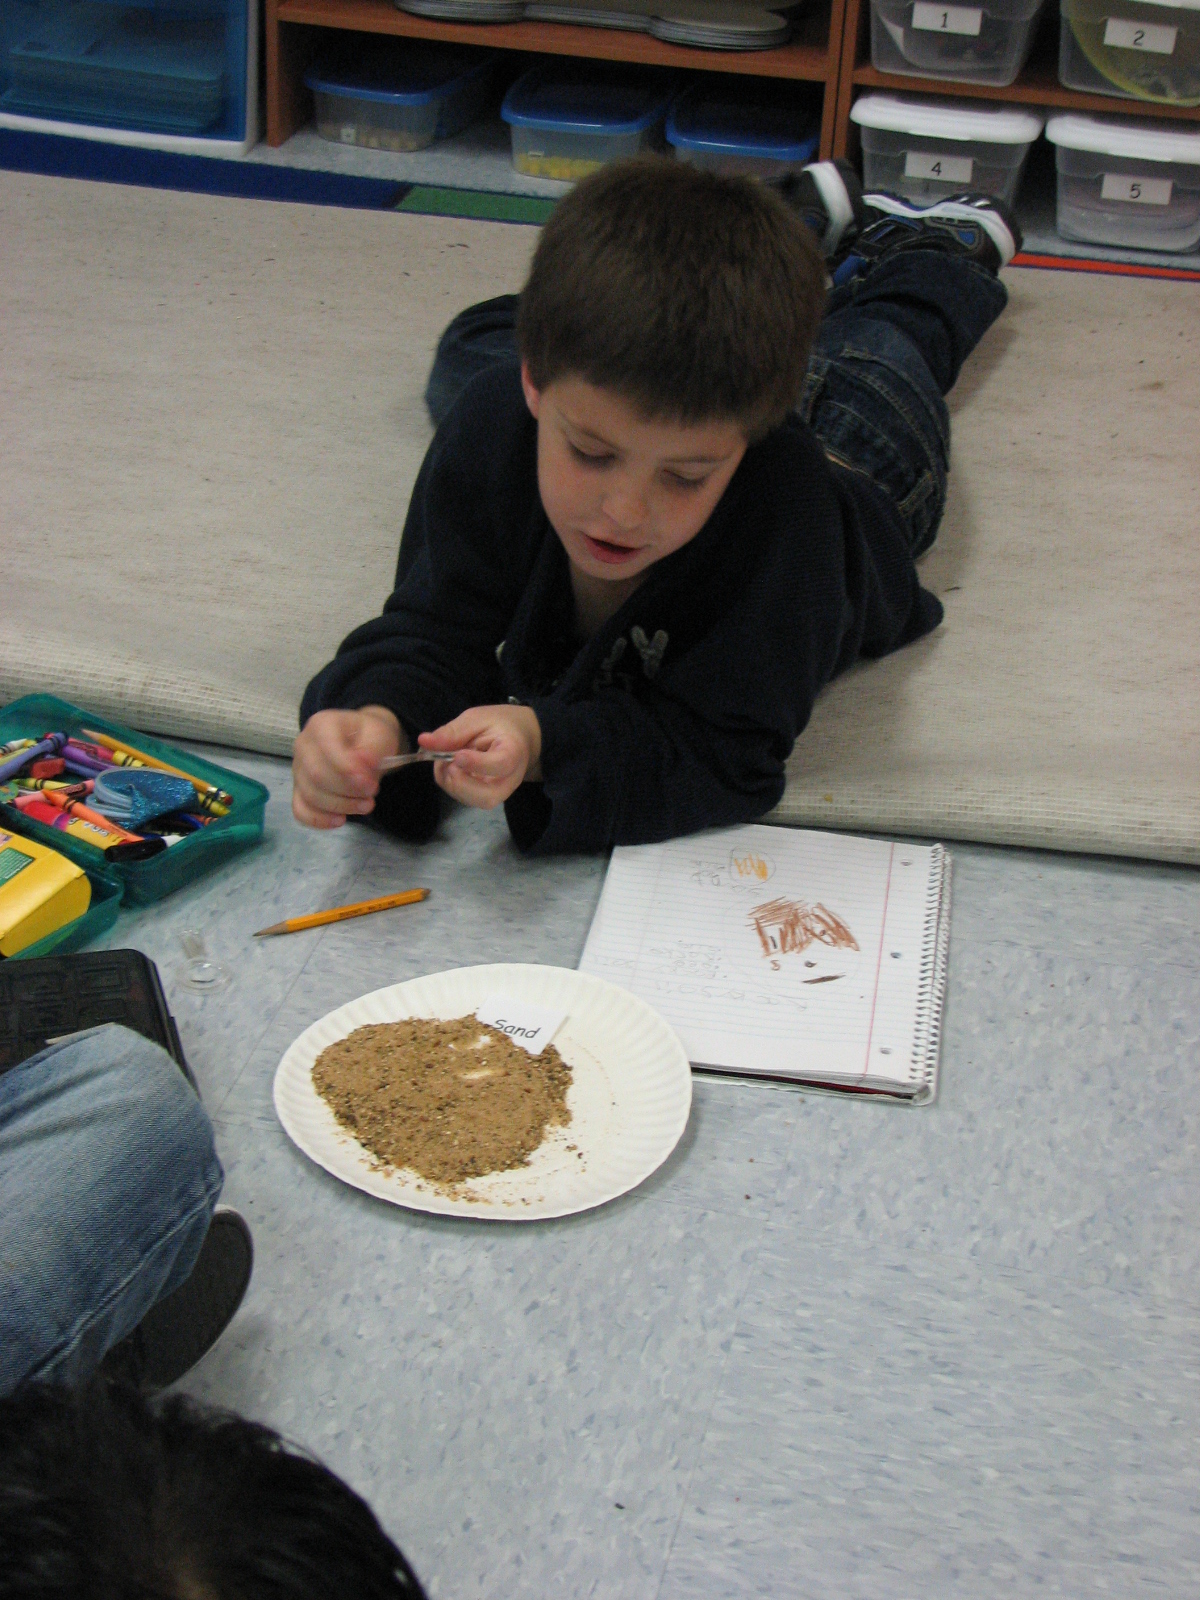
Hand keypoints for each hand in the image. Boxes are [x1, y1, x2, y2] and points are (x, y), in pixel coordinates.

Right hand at [292, 706, 402, 828]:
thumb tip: (363, 764)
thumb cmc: (369, 736)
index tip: (371, 785)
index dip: (348, 771)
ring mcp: (297, 769)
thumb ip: (373, 749)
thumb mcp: (380, 734)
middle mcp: (302, 745)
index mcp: (321, 724)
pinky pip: (300, 810)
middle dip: (348, 791)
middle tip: (372, 794)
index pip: (327, 749)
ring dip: (341, 806)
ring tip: (366, 805)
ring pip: (310, 795)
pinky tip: (340, 820)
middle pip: (317, 776)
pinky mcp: (299, 790)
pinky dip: (319, 819)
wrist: (362, 743)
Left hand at [422, 705, 541, 810]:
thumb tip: (423, 741)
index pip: (500, 765)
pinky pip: (461, 797)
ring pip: (469, 799)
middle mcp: (508, 781)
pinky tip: (451, 764)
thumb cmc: (499, 724)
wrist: (518, 738)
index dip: (477, 763)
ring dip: (449, 780)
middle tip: (448, 758)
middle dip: (458, 781)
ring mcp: (498, 793)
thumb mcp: (477, 718)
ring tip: (448, 757)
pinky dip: (448, 781)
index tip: (458, 755)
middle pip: (485, 796)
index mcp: (513, 753)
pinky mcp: (485, 798)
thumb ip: (453, 731)